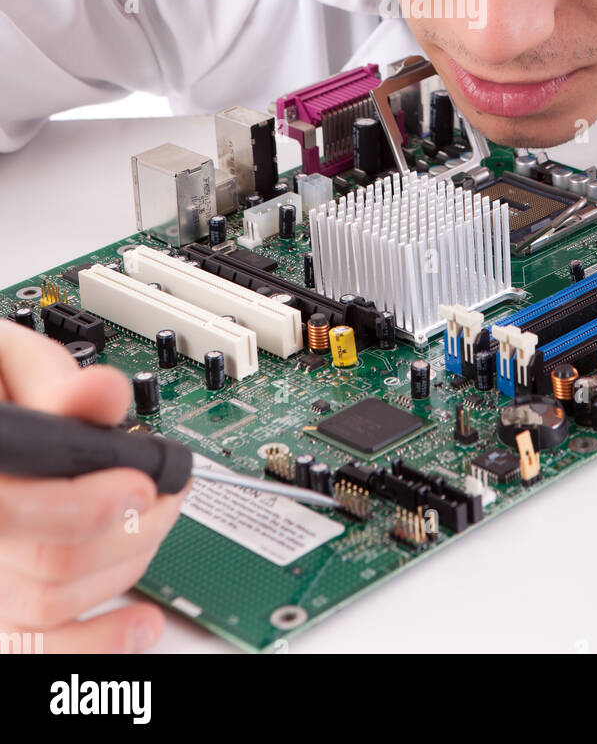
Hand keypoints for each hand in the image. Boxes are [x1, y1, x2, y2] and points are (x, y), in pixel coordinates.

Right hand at [0, 320, 188, 653]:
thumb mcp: (9, 361)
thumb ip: (53, 379)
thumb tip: (103, 393)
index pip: (11, 514)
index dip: (82, 509)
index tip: (141, 484)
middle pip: (50, 566)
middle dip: (133, 527)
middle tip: (169, 489)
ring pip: (53, 606)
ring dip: (130, 564)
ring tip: (161, 518)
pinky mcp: (0, 600)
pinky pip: (37, 646)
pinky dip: (97, 644)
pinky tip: (140, 622)